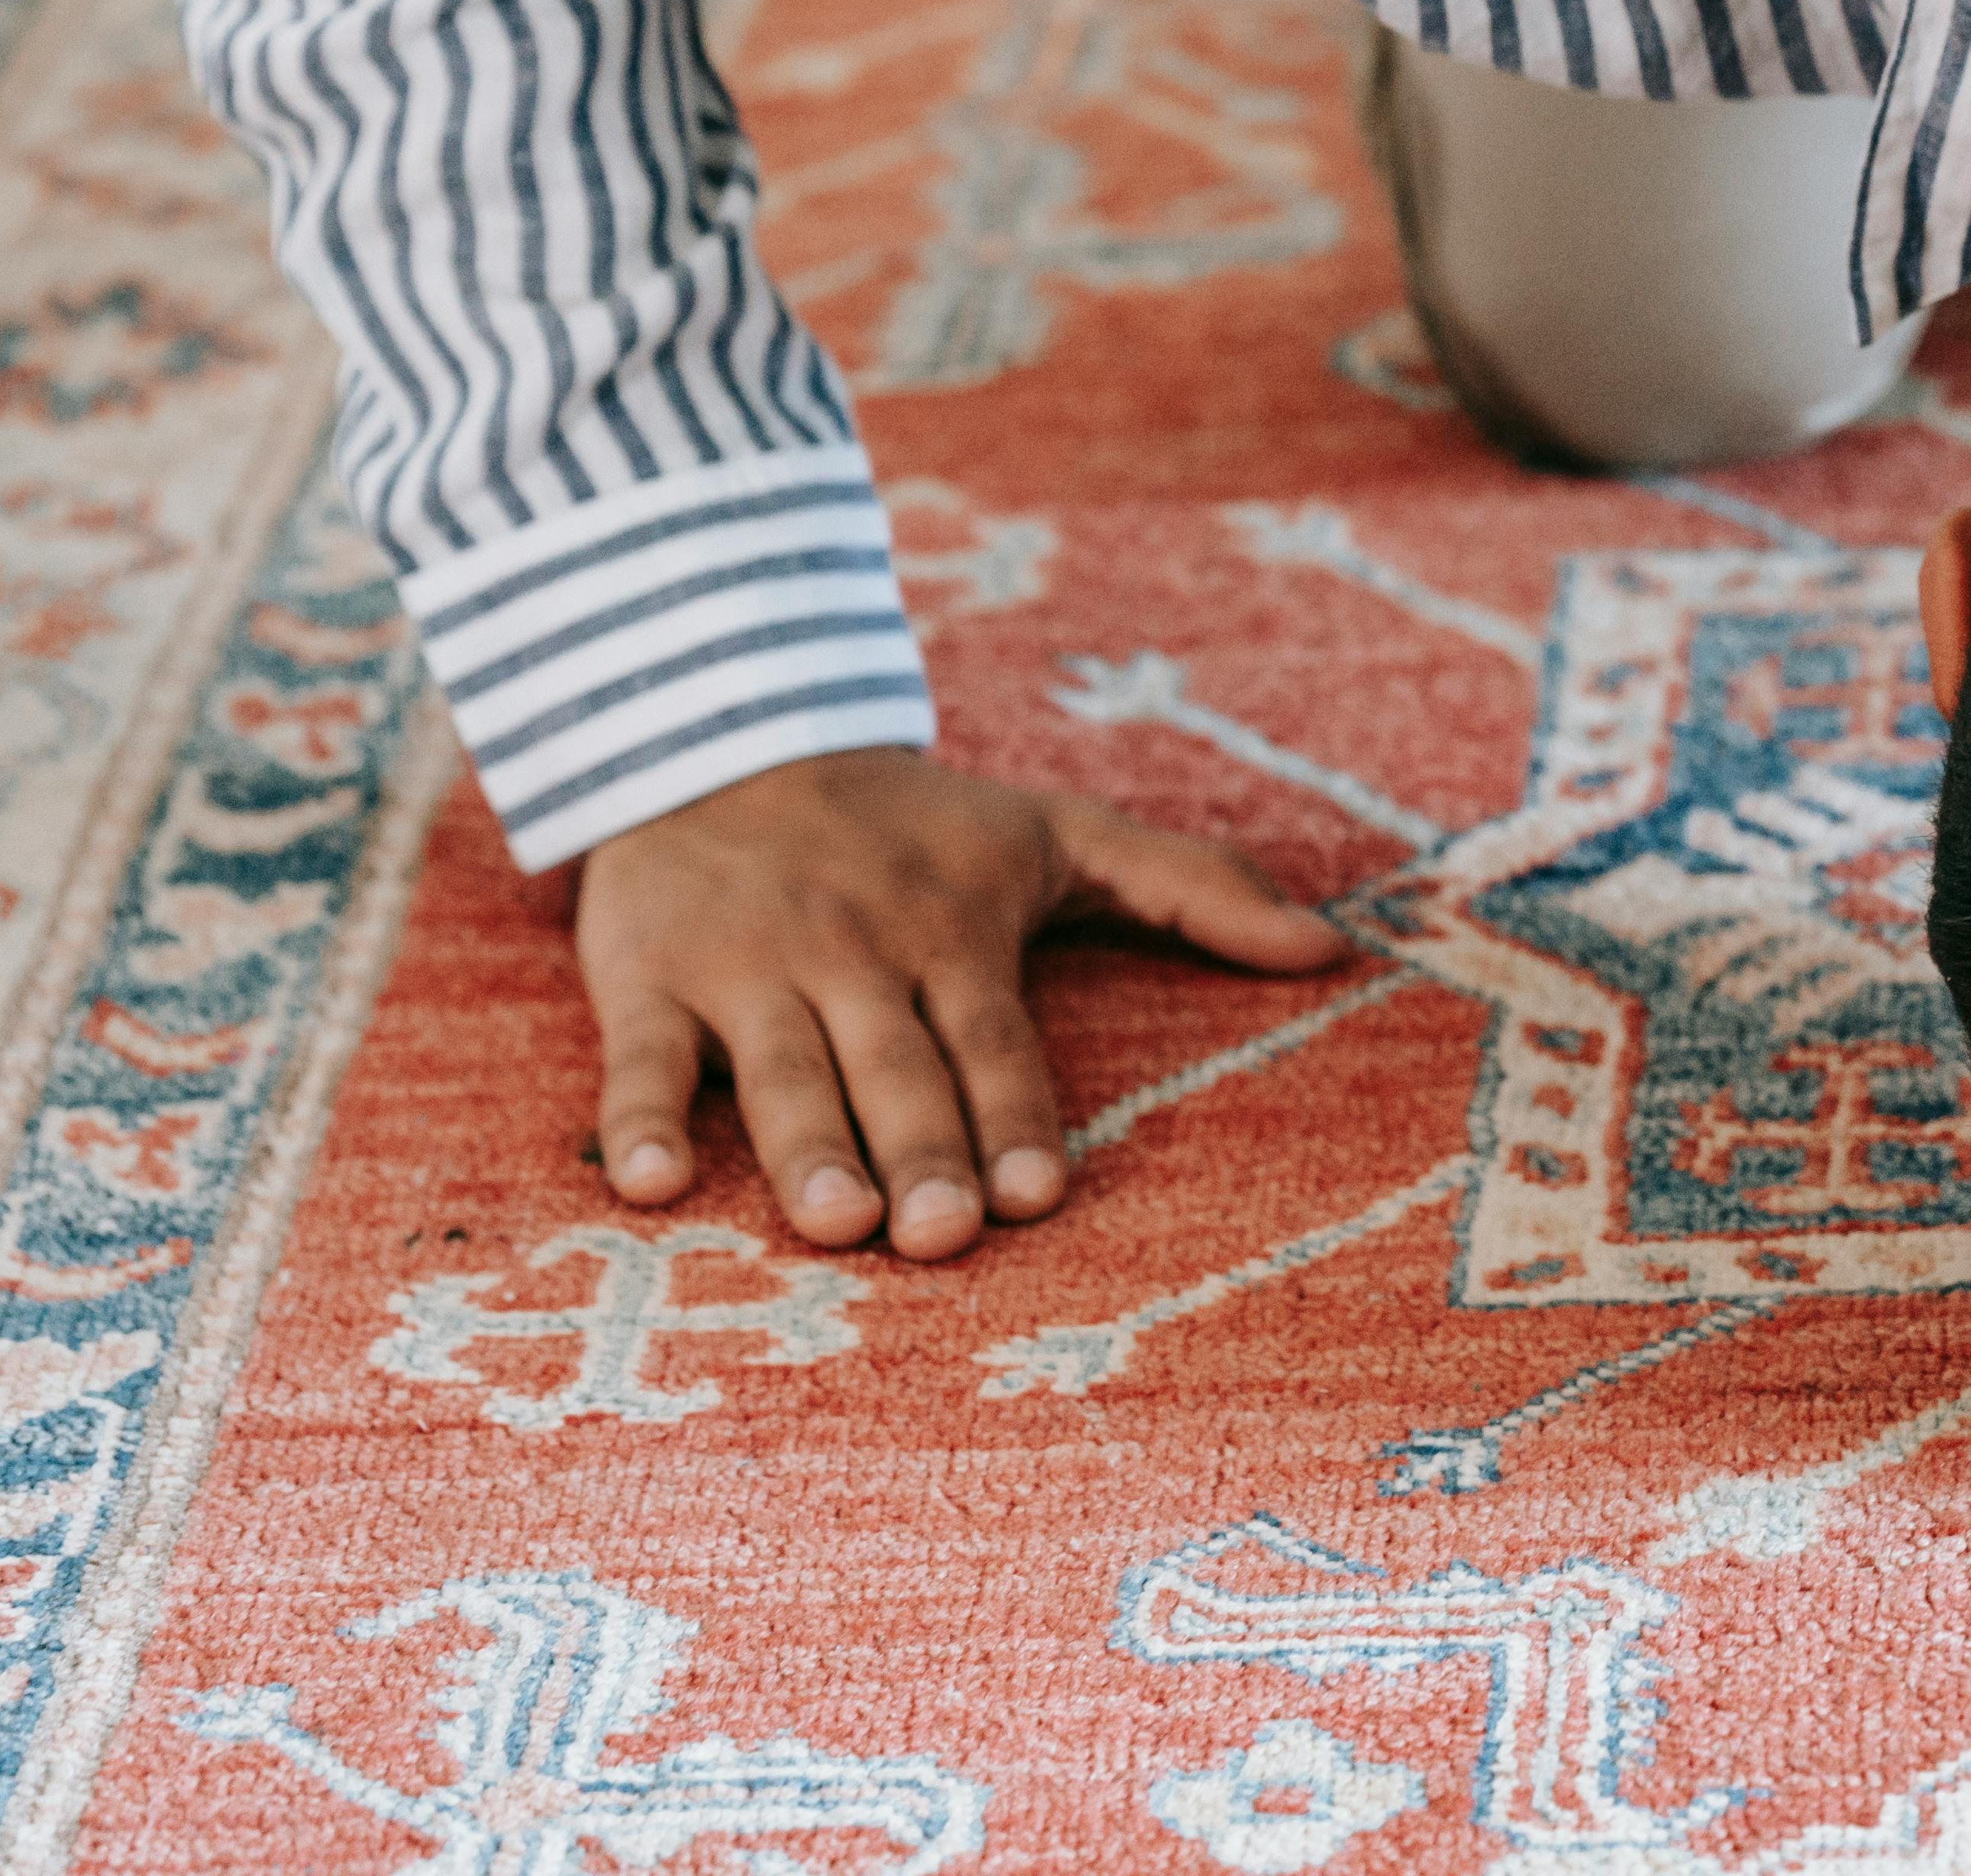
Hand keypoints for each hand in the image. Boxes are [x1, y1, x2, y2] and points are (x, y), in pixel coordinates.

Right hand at [575, 748, 1352, 1258]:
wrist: (726, 735)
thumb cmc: (913, 819)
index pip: (996, 1040)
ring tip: (836, 1226)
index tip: (1040, 1193)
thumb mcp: (1057, 832)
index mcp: (953, 931)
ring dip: (807, 1147)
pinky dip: (637, 1118)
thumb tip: (1333, 947)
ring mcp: (748, 967)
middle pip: (895, 1069)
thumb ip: (1194, 884)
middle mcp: (855, 953)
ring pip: (780, 1071)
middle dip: (921, 1151)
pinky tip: (654, 1184)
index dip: (1018, 1116)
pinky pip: (640, 1055)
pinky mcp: (647, 973)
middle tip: (943, 1235)